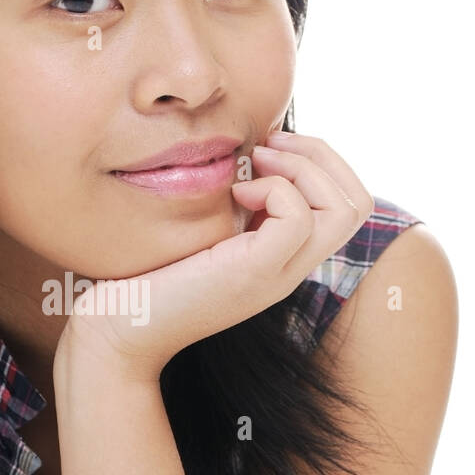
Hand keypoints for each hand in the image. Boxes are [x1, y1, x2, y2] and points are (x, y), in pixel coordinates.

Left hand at [55, 132, 373, 381]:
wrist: (118, 330)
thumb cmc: (147, 276)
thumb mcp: (201, 230)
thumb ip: (231, 203)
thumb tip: (246, 151)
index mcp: (282, 257)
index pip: (348, 205)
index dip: (321, 161)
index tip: (269, 146)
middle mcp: (289, 269)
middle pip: (357, 203)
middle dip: (321, 155)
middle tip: (268, 144)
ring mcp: (276, 274)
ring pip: (342, 209)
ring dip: (302, 167)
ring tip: (255, 164)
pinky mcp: (253, 273)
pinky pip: (297, 218)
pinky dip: (273, 189)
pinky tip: (234, 193)